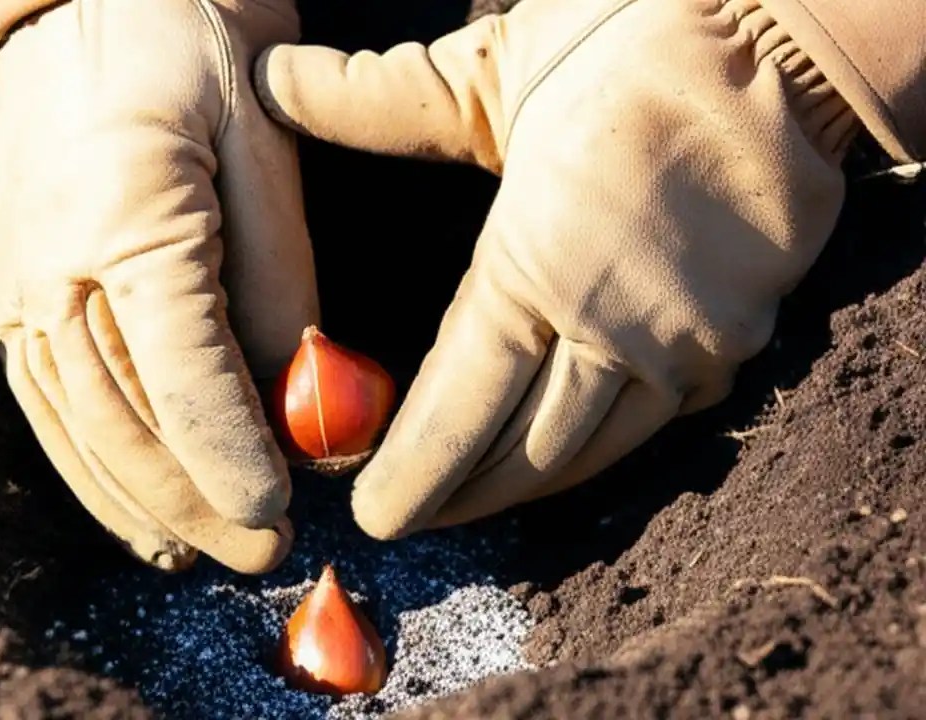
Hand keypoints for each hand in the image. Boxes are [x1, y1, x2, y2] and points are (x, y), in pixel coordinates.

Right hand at [0, 0, 316, 571]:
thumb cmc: (192, 49)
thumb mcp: (264, 151)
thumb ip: (279, 283)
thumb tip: (302, 397)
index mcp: (130, 218)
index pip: (184, 371)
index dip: (232, 456)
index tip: (277, 516)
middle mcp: (56, 263)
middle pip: (124, 417)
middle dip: (194, 499)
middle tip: (259, 552)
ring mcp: (18, 280)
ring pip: (74, 423)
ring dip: (135, 501)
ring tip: (191, 554)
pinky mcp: (6, 289)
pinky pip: (41, 398)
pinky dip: (83, 464)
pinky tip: (123, 505)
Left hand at [254, 0, 855, 537]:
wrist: (781, 40)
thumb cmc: (628, 41)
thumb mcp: (487, 70)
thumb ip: (373, 99)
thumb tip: (270, 80)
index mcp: (536, 264)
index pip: (461, 408)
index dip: (414, 471)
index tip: (371, 512)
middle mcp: (614, 326)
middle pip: (521, 453)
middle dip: (455, 495)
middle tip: (402, 511)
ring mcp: (683, 345)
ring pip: (587, 454)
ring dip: (519, 486)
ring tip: (464, 497)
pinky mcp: (733, 346)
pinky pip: (651, 429)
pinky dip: (592, 451)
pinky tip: (553, 452)